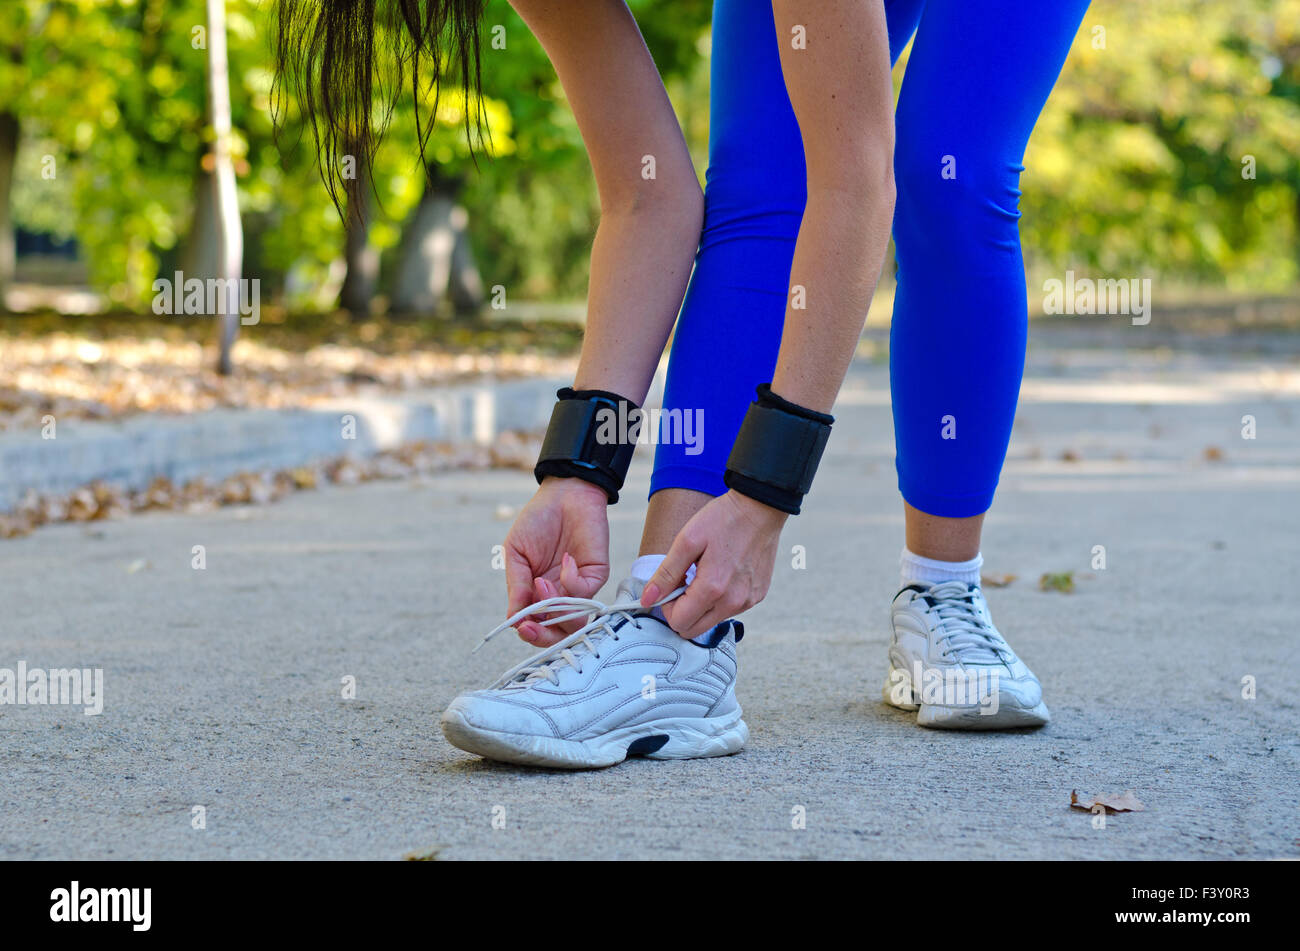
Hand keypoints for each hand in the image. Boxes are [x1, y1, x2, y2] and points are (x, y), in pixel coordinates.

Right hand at [504, 477, 609, 645]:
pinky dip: (571, 582)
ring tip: (542, 584)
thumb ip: (517, 585)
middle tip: (529, 626)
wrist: (564, 494)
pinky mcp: (596, 575)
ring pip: (575, 621)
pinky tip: (566, 560)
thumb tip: (513, 619)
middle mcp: (559, 596)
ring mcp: (578, 587)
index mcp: (537, 594)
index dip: (529, 632)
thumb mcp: (516, 553)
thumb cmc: (537, 521)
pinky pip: (585, 593)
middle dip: (543, 636)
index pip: (536, 626)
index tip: (520, 625)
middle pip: (558, 633)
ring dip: (555, 609)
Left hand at [640, 490, 787, 637]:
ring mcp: (748, 601)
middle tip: (684, 582)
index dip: (668, 606)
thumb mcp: (687, 541)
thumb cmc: (723, 520)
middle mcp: (733, 602)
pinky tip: (723, 573)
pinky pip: (730, 610)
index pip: (678, 622)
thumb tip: (647, 599)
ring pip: (711, 620)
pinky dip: (720, 599)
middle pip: (694, 629)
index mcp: (713, 589)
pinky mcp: (757, 596)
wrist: (761, 508)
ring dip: (701, 605)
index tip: (672, 584)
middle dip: (682, 611)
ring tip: (705, 574)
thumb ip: (665, 574)